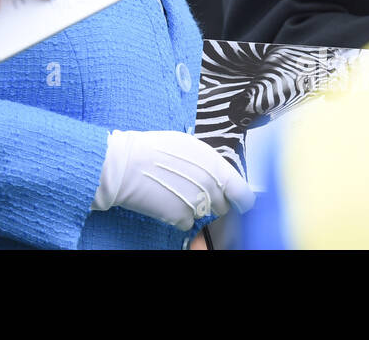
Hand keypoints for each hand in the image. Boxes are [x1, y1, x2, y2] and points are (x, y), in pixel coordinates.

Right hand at [92, 129, 255, 230]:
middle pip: (223, 206)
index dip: (241, 200)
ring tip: (174, 191)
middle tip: (193, 191)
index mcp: (215, 166)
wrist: (125, 165)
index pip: (243, 194)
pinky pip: (187, 222)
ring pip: (204, 214)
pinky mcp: (180, 217)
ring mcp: (197, 204)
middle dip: (212, 201)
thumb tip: (218, 174)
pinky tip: (165, 201)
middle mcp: (210, 187)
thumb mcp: (188, 146)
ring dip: (193, 207)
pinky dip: (177, 216)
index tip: (237, 201)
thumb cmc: (152, 149)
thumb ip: (209, 162)